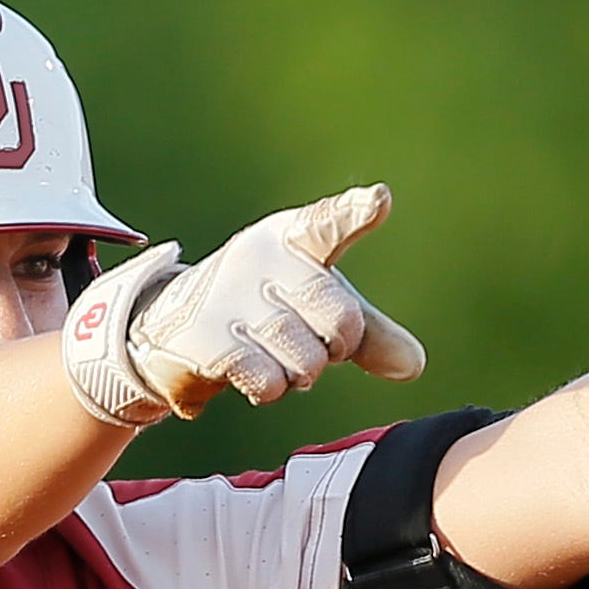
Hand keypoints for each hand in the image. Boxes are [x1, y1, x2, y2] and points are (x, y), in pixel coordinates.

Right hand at [124, 185, 426, 416]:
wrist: (174, 326)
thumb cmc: (264, 307)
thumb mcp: (319, 312)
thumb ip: (370, 334)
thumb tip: (415, 366)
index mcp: (295, 238)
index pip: (329, 223)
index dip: (355, 212)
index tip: (378, 201)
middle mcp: (263, 258)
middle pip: (341, 321)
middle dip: (334, 347)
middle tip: (306, 337)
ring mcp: (232, 297)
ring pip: (307, 361)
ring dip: (298, 372)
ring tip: (271, 352)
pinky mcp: (209, 338)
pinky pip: (269, 382)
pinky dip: (269, 388)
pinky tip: (248, 369)